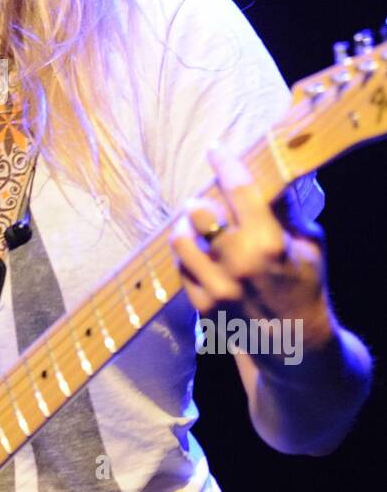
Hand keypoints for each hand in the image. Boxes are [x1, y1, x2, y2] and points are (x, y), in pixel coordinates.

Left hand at [169, 141, 336, 352]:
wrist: (294, 343)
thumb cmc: (305, 285)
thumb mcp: (310, 244)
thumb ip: (288, 210)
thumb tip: (272, 173)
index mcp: (269, 244)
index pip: (239, 190)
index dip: (225, 163)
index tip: (215, 148)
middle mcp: (239, 264)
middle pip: (200, 212)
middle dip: (201, 200)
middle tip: (205, 199)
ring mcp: (217, 287)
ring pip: (180, 240)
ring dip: (186, 227)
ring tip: (195, 225)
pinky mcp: (202, 306)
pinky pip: (180, 267)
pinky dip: (187, 255)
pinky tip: (199, 254)